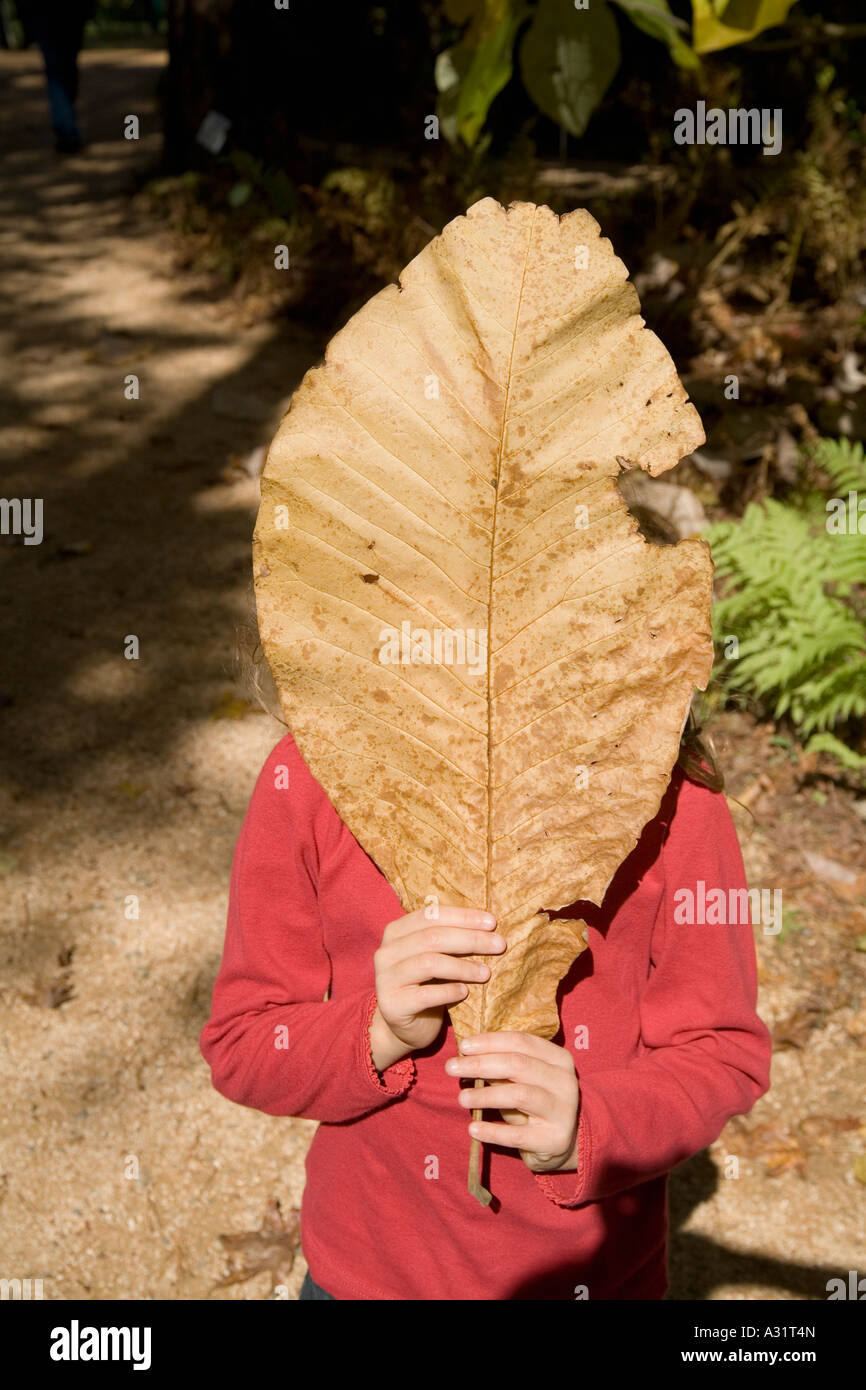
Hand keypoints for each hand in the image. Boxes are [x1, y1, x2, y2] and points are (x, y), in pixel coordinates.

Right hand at [369, 905, 506, 1070]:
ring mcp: (386, 978)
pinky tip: (465, 992)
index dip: (463, 916)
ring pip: (429, 963)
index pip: (431, 915)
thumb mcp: (434, 956)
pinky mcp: (392, 1005)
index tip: (492, 922)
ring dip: (463, 967)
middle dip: (470, 939)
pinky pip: (426, 994)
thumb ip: (449, 939)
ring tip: (486, 973)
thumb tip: (489, 925)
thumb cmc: (426, 985)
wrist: (405, 1027)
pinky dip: (450, 991)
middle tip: (499, 945)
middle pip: (433, 937)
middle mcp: (386, 952)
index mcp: (396, 932)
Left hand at [444, 1031, 579, 1172]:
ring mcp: (563, 1110)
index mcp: (559, 1058)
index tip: (463, 1045)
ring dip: (485, 1095)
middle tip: (451, 1067)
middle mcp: (565, 1081)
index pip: (521, 1041)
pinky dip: (492, 1131)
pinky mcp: (554, 1139)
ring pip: (519, 1095)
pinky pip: (517, 1134)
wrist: (562, 1142)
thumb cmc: (535, 1102)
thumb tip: (467, 1055)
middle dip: (480, 1064)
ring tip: (461, 1098)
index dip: (490, 1041)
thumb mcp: (525, 1079)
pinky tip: (473, 1129)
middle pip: (517, 1064)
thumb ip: (503, 1065)